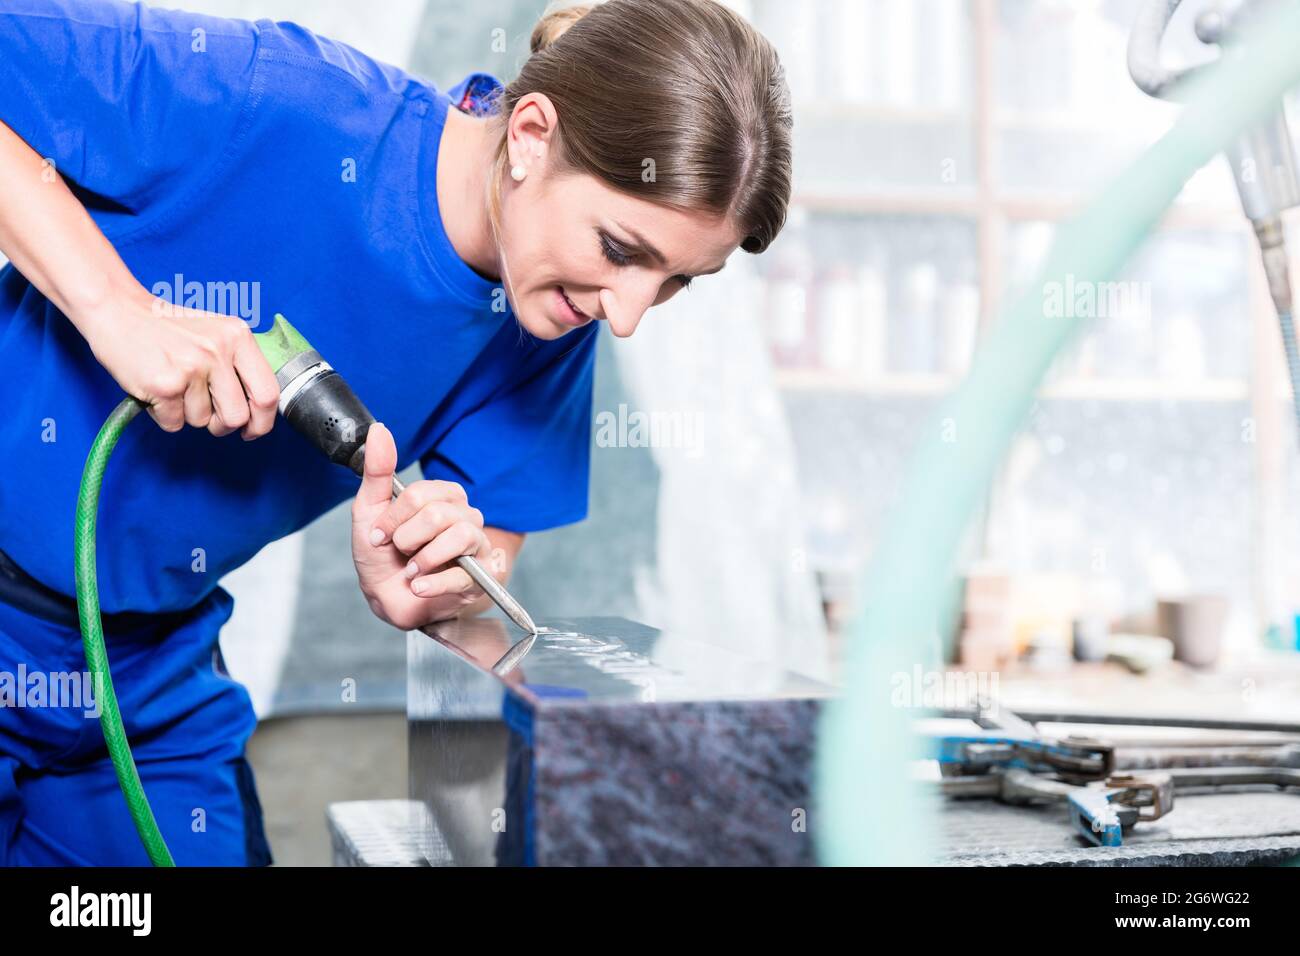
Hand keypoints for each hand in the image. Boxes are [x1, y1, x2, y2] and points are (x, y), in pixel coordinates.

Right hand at [86, 283, 278, 438]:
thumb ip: (239, 364)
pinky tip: (157, 390)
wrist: (118, 311)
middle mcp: (218, 351)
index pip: (268, 393)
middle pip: (237, 417)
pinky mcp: (164, 385)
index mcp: (238, 336)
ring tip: (174, 386)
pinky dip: (164, 415)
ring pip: (202, 421)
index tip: (251, 429)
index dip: (262, 421)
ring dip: (187, 413)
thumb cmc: (167, 328)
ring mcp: (191, 368)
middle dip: (221, 425)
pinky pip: (174, 423)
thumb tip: (259, 409)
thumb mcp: (216, 333)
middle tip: (207, 415)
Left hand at [351, 422, 494, 629]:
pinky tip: (418, 586)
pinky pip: (464, 575)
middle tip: (399, 551)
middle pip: (439, 515)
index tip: (379, 534)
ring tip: (412, 570)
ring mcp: (476, 548)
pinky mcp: (480, 579)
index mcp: (444, 498)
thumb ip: (378, 471)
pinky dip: (432, 584)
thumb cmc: (383, 554)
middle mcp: (466, 518)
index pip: (422, 495)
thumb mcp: (370, 510)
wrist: (387, 598)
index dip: (394, 518)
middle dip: (407, 539)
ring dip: (424, 559)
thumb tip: (379, 430)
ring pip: (460, 538)